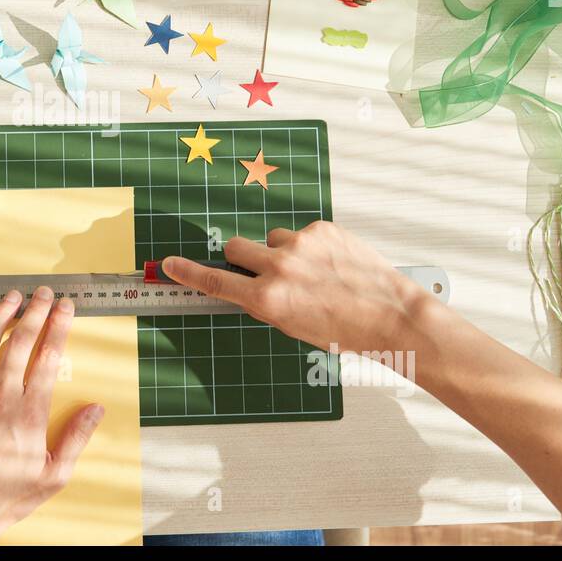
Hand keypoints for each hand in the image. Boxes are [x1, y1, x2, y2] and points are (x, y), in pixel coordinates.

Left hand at [0, 287, 104, 544]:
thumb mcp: (53, 475)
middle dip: (35, 312)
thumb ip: (77, 439)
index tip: (66, 307)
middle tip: (44, 292)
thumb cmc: (6, 495)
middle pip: (21, 342)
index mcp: (29, 413)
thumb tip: (97, 408)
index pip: (49, 358)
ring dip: (1, 314)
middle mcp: (0, 397)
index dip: (59, 327)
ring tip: (13, 296)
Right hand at [161, 222, 434, 352]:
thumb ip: (263, 303)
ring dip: (283, 252)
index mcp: (268, 299)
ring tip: (313, 273)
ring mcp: (301, 244)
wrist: (391, 315)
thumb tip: (246, 287)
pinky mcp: (322, 229)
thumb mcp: (293, 327)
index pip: (215, 282)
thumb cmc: (345, 330)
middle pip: (236, 247)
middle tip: (261, 269)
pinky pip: (302, 233)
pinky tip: (331, 264)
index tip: (170, 263)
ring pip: (272, 238)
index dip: (188, 272)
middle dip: (243, 257)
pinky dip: (310, 246)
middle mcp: (279, 268)